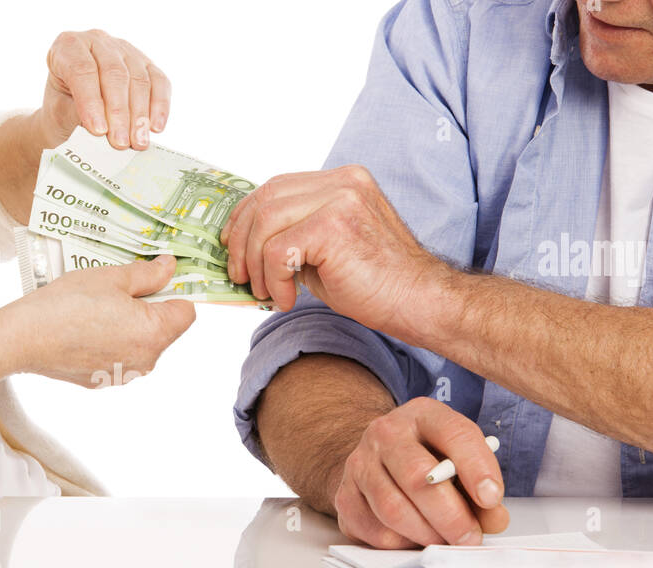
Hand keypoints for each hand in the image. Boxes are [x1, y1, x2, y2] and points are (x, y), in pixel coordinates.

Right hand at [4, 255, 194, 386]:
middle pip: (164, 329)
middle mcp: (146, 360)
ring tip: (97, 308)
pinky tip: (85, 328)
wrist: (24, 339)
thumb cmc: (67, 305)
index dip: (174, 291)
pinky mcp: (103, 381)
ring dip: (129, 325)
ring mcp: (124, 374)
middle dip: (149, 308)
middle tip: (118, 290)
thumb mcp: (111, 278)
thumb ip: (147, 274)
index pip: (186, 312)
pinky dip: (110, 342)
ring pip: (140, 343)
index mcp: (154, 332)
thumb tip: (169, 267)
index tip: (156, 279)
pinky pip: (119, 356)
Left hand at [39, 29, 170, 149]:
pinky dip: (160, 107)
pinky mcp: (146, 63)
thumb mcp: (60, 112)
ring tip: (138, 142)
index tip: (98, 130)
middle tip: (121, 142)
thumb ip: (78, 115)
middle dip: (119, 112)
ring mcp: (124, 50)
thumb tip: (105, 129)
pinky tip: (156, 128)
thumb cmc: (62, 110)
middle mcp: (97, 41)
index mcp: (67, 47)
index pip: (82, 70)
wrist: (70, 111)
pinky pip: (159, 82)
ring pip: (138, 79)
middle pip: (115, 74)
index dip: (91, 101)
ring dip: (140, 115)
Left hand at [220, 166, 448, 337]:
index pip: (276, 187)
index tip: (232, 246)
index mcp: (342, 181)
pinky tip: (287, 298)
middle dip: (242, 241)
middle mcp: (342, 182)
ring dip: (255, 264)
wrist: (420, 302)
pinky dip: (273, 279)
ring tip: (266, 292)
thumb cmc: (378, 284)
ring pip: (266, 223)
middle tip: (240, 277)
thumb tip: (248, 248)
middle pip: (265, 199)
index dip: (245, 216)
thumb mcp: (328, 249)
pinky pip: (278, 250)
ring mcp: (341, 199)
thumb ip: (296, 235)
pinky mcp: (335, 226)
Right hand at [329, 397, 508, 547]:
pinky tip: (415, 538)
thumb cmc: (428, 459)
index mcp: (423, 415)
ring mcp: (359, 465)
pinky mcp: (345, 497)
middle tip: (470, 538)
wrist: (378, 459)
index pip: (453, 434)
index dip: (476, 468)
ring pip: (393, 509)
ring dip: (427, 534)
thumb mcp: (461, 459)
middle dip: (450, 515)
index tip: (491, 498)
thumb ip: (482, 488)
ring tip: (445, 542)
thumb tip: (493, 518)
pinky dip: (402, 543)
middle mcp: (385, 434)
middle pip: (417, 477)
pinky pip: (374, 530)